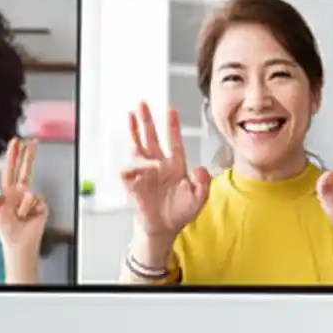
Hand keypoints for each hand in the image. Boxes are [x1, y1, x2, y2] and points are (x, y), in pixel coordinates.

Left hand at [0, 138, 48, 254]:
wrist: (19, 242)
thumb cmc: (5, 228)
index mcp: (8, 191)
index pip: (11, 169)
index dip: (13, 155)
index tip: (16, 141)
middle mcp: (21, 191)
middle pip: (26, 169)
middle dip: (29, 156)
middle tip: (33, 142)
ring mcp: (32, 198)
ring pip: (29, 192)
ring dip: (22, 208)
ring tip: (20, 217)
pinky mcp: (41, 204)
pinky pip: (36, 200)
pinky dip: (30, 210)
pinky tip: (29, 217)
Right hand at [121, 102, 210, 241]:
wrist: (164, 229)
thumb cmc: (180, 212)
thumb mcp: (199, 199)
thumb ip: (203, 183)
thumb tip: (200, 168)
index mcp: (175, 166)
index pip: (174, 142)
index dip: (172, 126)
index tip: (171, 110)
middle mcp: (159, 165)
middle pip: (152, 138)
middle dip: (147, 120)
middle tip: (143, 103)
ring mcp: (145, 173)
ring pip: (138, 147)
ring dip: (134, 132)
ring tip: (130, 116)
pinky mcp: (134, 184)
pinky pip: (129, 172)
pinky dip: (130, 168)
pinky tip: (131, 167)